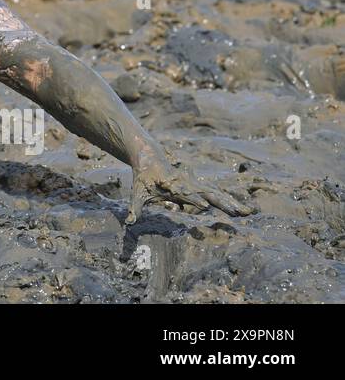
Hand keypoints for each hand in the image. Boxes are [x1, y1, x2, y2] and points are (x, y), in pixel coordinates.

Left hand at [127, 151, 254, 223]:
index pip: (185, 193)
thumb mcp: (137, 193)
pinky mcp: (198, 185)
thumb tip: (130, 222)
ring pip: (217, 193)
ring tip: (249, 213)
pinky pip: (216, 193)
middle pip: (208, 193)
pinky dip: (229, 200)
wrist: (150, 156)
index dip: (194, 199)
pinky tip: (241, 209)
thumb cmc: (143, 177)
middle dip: (223, 203)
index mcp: (173, 184)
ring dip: (232, 203)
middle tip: (238, 213)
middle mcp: (187, 184)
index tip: (205, 206)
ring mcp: (195, 184)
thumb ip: (135, 208)